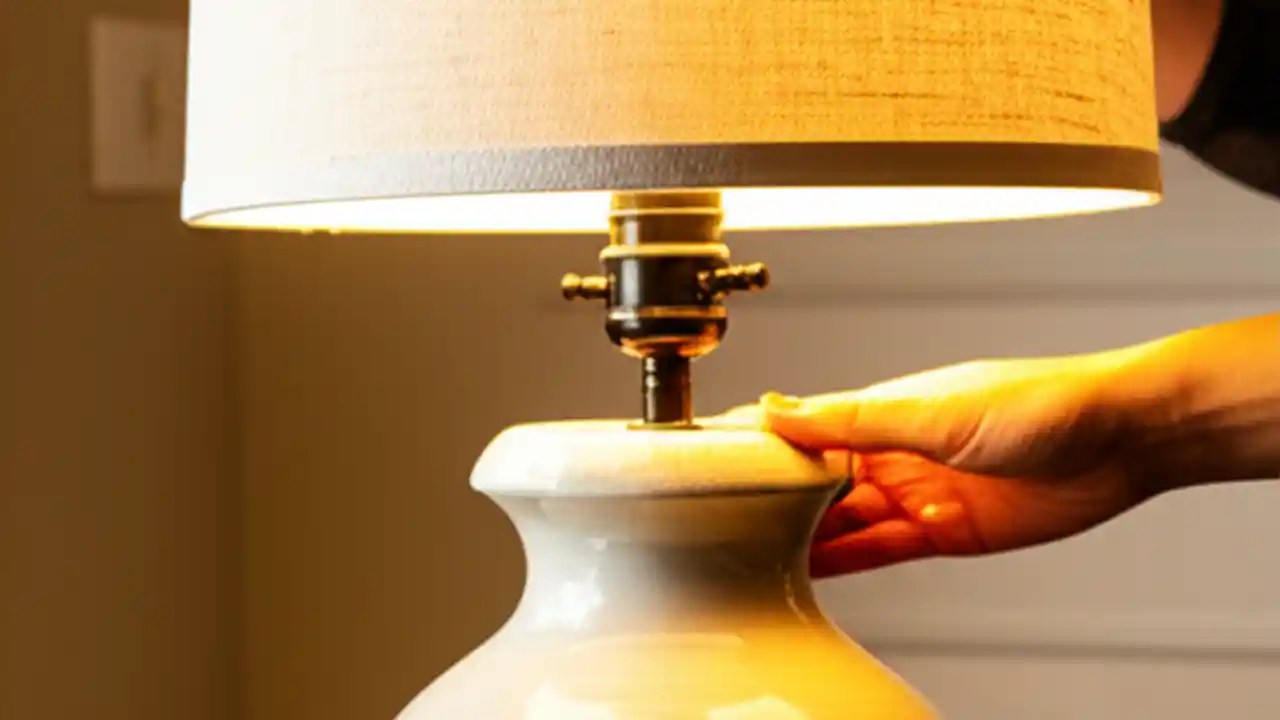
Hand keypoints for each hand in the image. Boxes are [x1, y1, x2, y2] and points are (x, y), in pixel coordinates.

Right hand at [716, 352, 1157, 577]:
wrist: (1122, 438)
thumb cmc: (1041, 401)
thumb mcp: (934, 411)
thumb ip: (851, 421)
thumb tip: (776, 407)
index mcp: (884, 410)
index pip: (803, 426)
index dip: (757, 441)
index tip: (705, 455)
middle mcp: (893, 451)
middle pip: (813, 480)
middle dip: (770, 496)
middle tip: (715, 515)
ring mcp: (916, 492)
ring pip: (840, 520)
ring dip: (800, 533)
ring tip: (747, 548)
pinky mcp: (943, 532)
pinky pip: (879, 549)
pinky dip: (843, 558)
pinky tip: (807, 565)